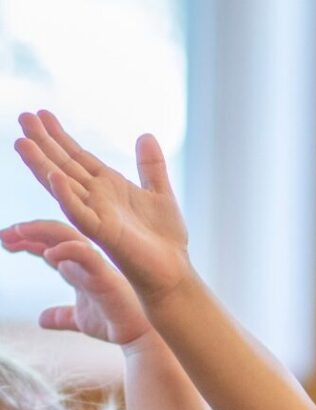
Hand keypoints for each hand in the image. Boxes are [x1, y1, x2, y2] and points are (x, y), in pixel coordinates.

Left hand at [0, 220, 150, 343]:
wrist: (138, 337)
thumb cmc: (114, 324)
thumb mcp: (79, 320)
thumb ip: (61, 316)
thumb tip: (42, 319)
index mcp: (78, 267)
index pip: (49, 246)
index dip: (26, 241)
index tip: (5, 241)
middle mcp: (85, 260)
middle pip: (53, 234)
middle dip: (27, 231)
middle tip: (4, 235)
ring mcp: (94, 264)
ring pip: (65, 235)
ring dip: (39, 230)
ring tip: (17, 233)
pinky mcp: (103, 274)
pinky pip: (83, 254)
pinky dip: (66, 250)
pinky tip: (48, 255)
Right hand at [14, 110, 189, 300]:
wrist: (174, 272)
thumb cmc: (166, 239)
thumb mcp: (160, 193)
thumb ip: (151, 167)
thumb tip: (146, 135)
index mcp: (109, 187)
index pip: (78, 157)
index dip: (60, 136)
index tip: (41, 114)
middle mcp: (97, 200)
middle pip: (64, 166)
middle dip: (43, 143)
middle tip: (23, 117)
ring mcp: (98, 216)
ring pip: (63, 187)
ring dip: (42, 165)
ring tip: (22, 143)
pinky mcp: (104, 234)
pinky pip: (81, 215)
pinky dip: (67, 196)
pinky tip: (55, 177)